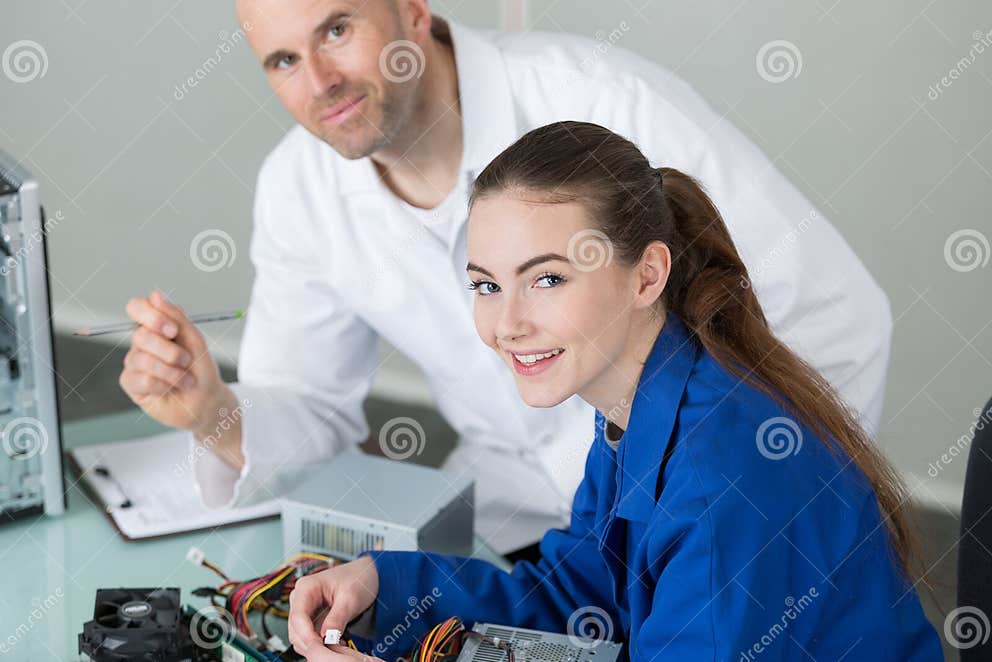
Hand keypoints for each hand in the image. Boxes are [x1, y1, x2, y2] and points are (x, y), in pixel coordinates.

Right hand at [119, 290, 232, 433]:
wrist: (206, 401)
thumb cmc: (201, 369)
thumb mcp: (194, 340)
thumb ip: (176, 317)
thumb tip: (154, 294)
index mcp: (155, 327)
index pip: (137, 308)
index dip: (152, 316)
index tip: (173, 331)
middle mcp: (141, 343)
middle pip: (140, 335)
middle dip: (170, 351)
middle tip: (186, 360)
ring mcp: (134, 363)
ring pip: (142, 360)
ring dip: (171, 371)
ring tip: (185, 379)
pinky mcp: (132, 384)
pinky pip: (142, 380)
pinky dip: (164, 385)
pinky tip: (171, 389)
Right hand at [288, 556, 379, 660]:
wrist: (367, 574)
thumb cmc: (358, 577)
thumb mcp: (350, 598)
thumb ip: (337, 618)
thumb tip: (326, 637)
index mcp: (306, 587)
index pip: (298, 616)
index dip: (305, 635)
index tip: (318, 647)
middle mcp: (302, 598)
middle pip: (296, 628)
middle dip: (310, 642)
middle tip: (329, 651)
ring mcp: (306, 608)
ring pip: (301, 635)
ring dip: (315, 644)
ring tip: (336, 646)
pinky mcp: (313, 618)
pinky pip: (310, 635)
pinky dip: (320, 643)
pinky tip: (335, 643)